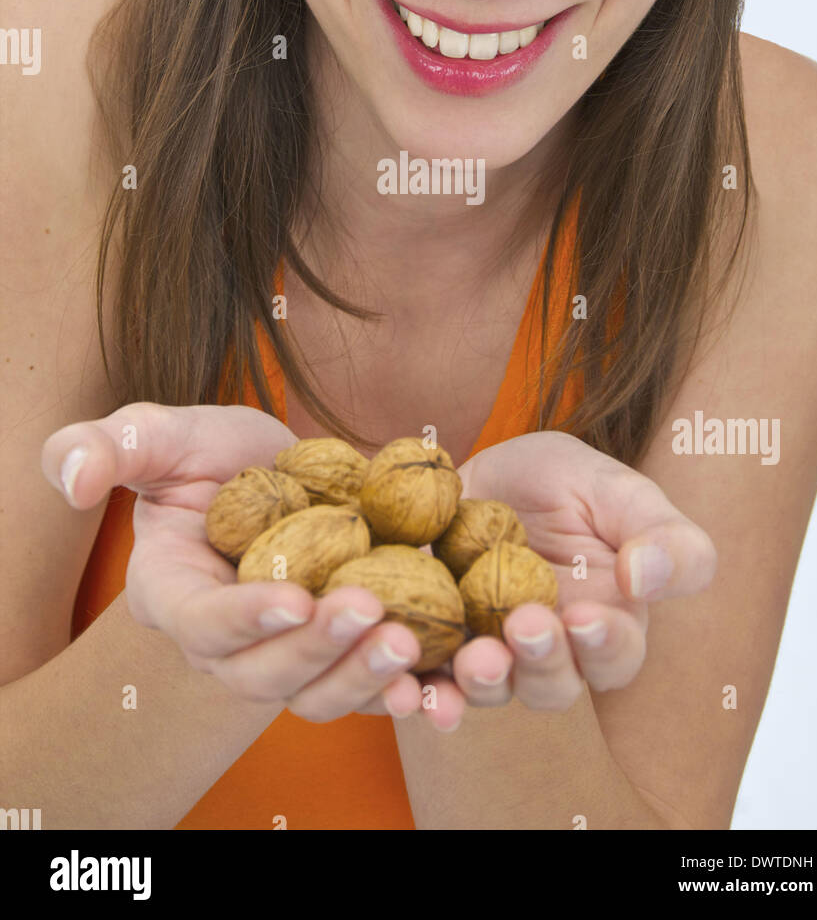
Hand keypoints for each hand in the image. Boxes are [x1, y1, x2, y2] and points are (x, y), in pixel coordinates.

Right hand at [42, 403, 425, 720]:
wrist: (280, 470)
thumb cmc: (208, 452)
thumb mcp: (157, 434)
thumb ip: (105, 447)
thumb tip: (68, 480)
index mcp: (173, 595)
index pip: (202, 624)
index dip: (244, 619)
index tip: (296, 596)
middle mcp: (226, 643)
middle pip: (264, 674)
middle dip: (317, 650)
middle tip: (373, 610)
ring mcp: (282, 655)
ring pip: (316, 693)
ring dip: (364, 677)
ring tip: (411, 641)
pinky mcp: (336, 654)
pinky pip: (364, 688)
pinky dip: (399, 689)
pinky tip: (436, 672)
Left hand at [411, 431, 716, 727]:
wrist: (489, 471)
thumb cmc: (571, 483)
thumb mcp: (623, 492)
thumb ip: (663, 537)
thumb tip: (646, 576)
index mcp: (607, 626)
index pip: (616, 655)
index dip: (605, 644)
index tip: (586, 618)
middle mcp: (550, 654)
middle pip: (551, 685)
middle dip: (539, 662)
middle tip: (524, 625)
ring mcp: (489, 652)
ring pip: (489, 688)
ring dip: (480, 682)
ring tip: (473, 658)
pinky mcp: (435, 640)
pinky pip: (426, 676)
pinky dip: (417, 688)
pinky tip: (407, 687)